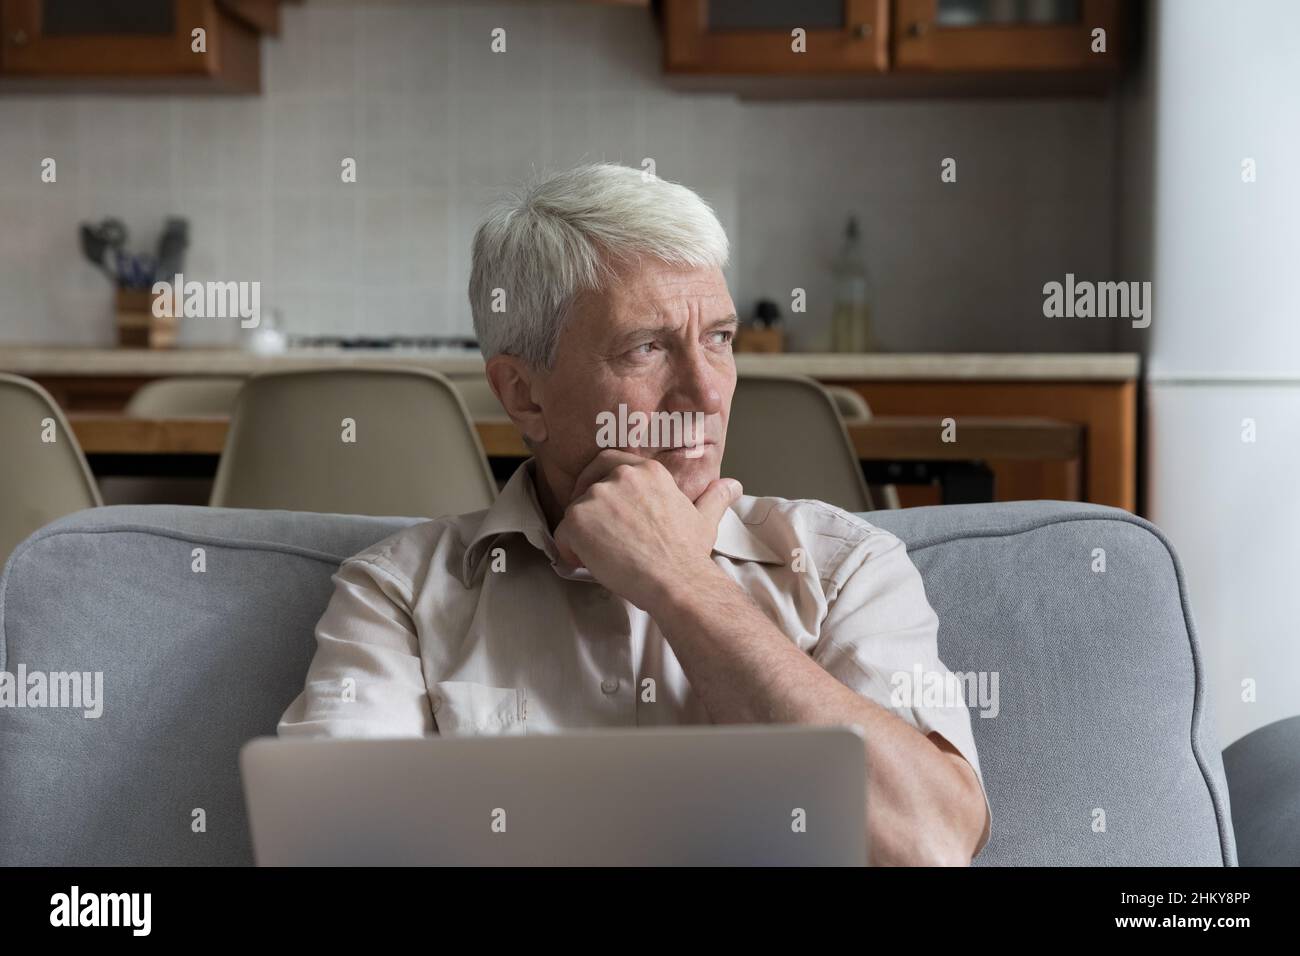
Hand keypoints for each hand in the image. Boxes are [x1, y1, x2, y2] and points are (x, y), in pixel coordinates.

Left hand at [553, 449, 742, 610]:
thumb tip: (733, 485)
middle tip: (593, 529)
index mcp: (648, 470)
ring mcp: (597, 496)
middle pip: (588, 482)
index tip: (606, 507)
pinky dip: (569, 551)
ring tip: (599, 555)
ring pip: (574, 510)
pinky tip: (587, 563)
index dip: (602, 484)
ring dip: (581, 532)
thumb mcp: (704, 519)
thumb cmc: (688, 554)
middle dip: (585, 502)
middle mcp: (621, 476)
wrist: (676, 581)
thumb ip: (715, 497)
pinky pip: (561, 534)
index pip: (610, 463)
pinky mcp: (577, 519)